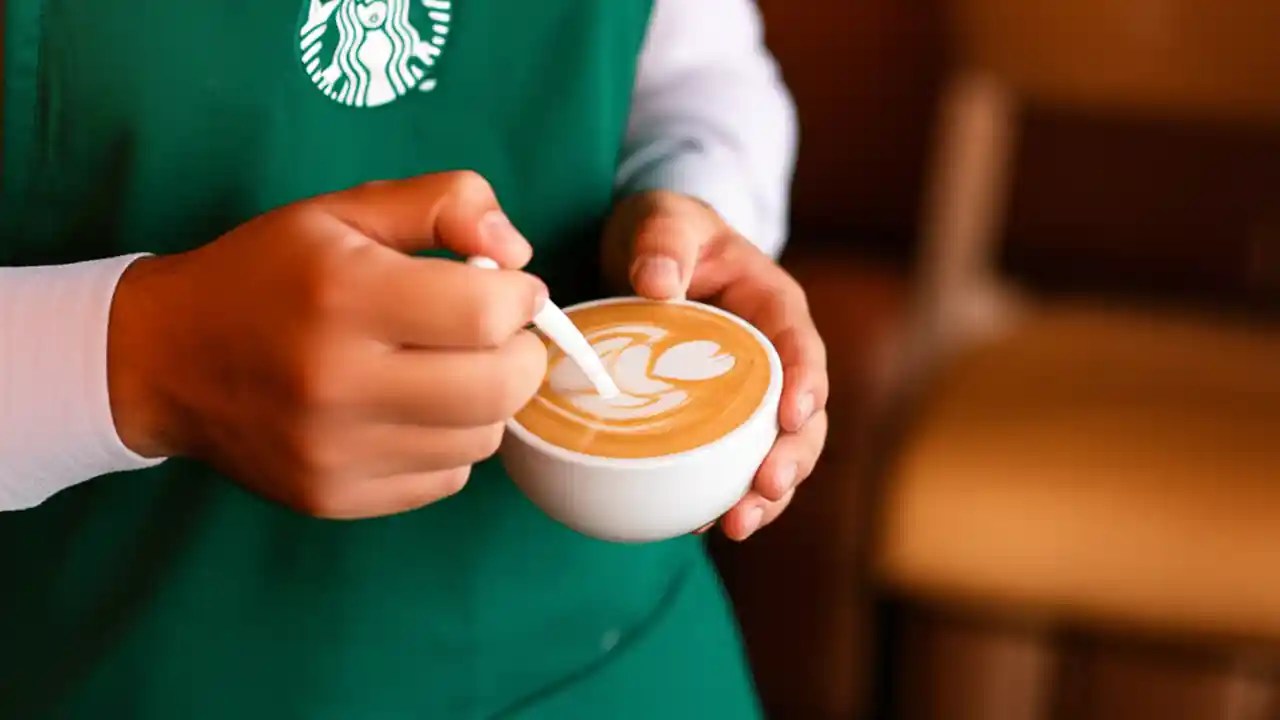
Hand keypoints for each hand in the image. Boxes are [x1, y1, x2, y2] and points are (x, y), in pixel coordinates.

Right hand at [108, 172, 549, 518]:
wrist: (165, 358)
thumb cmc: (268, 273)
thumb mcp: (346, 209)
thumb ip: (446, 204)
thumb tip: (519, 254)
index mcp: (342, 293)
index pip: (486, 314)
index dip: (521, 297)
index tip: (510, 288)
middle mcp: (336, 381)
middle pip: (499, 388)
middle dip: (521, 355)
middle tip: (496, 334)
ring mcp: (334, 451)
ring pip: (482, 439)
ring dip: (486, 400)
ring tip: (445, 368)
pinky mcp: (332, 498)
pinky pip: (445, 478)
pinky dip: (448, 442)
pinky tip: (408, 410)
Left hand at [603, 191, 827, 540]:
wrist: (644, 256)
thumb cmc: (665, 233)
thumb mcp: (663, 220)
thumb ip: (664, 240)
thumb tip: (658, 282)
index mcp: (773, 308)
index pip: (803, 348)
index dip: (807, 383)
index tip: (793, 416)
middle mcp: (773, 360)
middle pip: (803, 419)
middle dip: (791, 459)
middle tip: (764, 489)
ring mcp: (749, 398)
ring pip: (774, 454)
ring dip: (764, 495)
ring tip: (734, 526)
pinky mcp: (718, 423)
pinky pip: (733, 466)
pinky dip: (724, 497)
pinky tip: (698, 524)